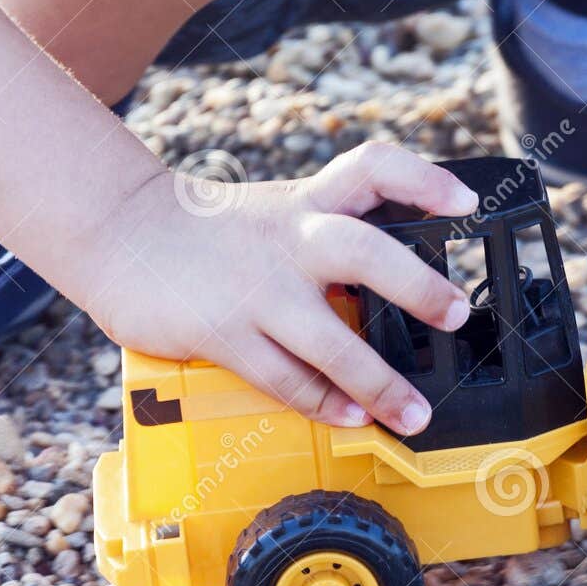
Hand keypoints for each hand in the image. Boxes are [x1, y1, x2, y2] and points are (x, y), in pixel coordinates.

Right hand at [83, 144, 476, 434]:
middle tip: (454, 314)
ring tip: (414, 412)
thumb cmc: (215, 231)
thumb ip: (336, 229)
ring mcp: (257, 289)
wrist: (119, 232)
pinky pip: (286, 378)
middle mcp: (289, 239)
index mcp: (308, 202)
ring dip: (379, 381)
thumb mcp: (281, 210)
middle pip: (363, 250)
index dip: (424, 179)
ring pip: (330, 339)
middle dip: (416, 285)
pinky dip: (325, 402)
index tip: (467, 202)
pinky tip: (354, 417)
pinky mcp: (224, 333)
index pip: (372, 168)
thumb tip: (408, 272)